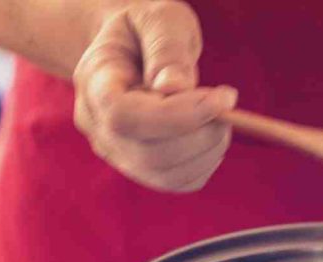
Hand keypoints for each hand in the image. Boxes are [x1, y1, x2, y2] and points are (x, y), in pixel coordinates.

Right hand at [73, 1, 236, 191]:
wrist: (132, 49)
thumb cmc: (146, 31)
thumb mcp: (157, 19)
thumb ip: (166, 48)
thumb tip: (177, 87)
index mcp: (94, 84)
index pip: (126, 117)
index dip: (180, 116)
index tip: (224, 99)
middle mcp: (98, 127)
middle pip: (150, 154)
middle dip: (202, 134)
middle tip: (227, 104)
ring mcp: (117, 153)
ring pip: (166, 175)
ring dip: (209, 150)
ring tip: (221, 116)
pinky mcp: (142, 168)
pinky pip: (179, 183)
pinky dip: (206, 164)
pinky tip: (210, 133)